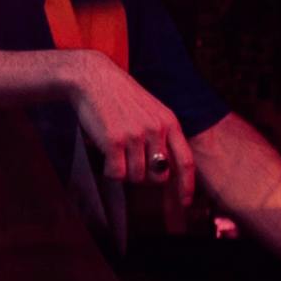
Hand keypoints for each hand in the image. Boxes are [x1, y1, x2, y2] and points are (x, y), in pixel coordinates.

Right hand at [62, 52, 196, 197]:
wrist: (93, 78)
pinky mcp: (114, 141)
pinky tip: (105, 155)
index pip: (186, 161)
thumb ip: (162, 136)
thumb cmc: (120, 97)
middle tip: (131, 163)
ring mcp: (135, 136)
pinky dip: (109, 170)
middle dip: (145, 177)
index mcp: (169, 122)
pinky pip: (116, 174)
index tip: (184, 202)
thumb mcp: (151, 110)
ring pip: (135, 177)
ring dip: (124, 171)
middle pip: (158, 177)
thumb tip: (164, 171)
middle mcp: (156, 130)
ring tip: (115, 152)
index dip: (186, 186)